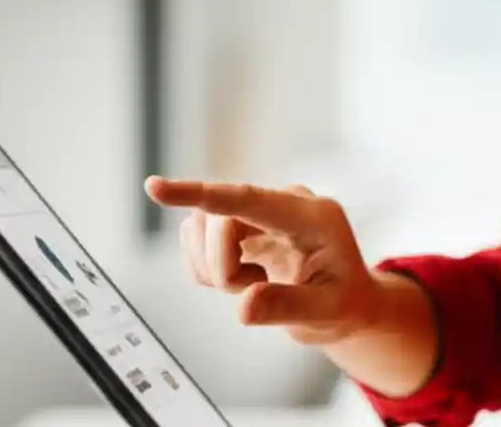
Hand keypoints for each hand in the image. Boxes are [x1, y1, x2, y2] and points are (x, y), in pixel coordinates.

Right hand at [145, 177, 383, 344]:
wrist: (346, 301)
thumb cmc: (342, 302)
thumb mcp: (325, 312)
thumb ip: (286, 307)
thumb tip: (244, 307)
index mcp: (312, 215)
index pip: (248, 199)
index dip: (201, 194)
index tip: (154, 188)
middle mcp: (285, 202)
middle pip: (219, 220)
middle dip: (221, 267)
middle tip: (249, 292)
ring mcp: (261, 210)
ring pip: (202, 228)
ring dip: (214, 267)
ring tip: (252, 284)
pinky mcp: (242, 222)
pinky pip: (198, 239)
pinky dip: (208, 269)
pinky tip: (242, 279)